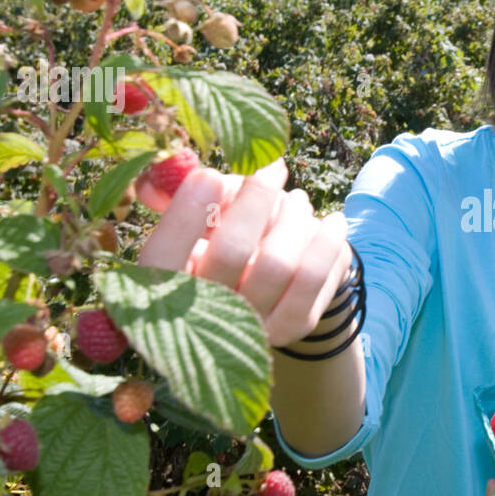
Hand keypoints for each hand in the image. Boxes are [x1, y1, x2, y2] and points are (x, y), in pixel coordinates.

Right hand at [135, 156, 353, 348]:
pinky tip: (331, 223)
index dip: (186, 211)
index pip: (162, 254)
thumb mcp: (194, 221)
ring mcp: (250, 326)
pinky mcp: (291, 327)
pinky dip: (328, 243)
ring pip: (279, 263)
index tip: (210, 174)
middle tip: (273, 168)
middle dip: (256, 198)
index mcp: (162, 287)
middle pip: (231, 249)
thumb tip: (165, 179)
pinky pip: (316, 279)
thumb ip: (176, 195)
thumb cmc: (220, 242)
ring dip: (294, 218)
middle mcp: (203, 316)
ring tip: (297, 200)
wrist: (265, 293)